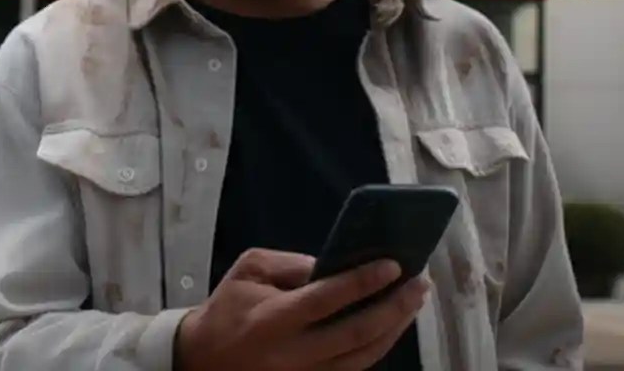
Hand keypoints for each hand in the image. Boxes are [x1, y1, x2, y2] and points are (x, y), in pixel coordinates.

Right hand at [174, 248, 429, 370]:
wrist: (204, 358)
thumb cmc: (228, 307)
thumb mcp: (249, 270)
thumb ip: (292, 265)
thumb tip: (338, 265)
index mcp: (272, 319)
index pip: (326, 299)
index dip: (363, 282)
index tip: (392, 265)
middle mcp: (293, 354)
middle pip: (356, 333)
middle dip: (394, 307)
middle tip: (419, 283)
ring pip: (364, 357)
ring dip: (394, 328)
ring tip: (413, 302)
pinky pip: (355, 368)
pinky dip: (378, 346)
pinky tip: (391, 325)